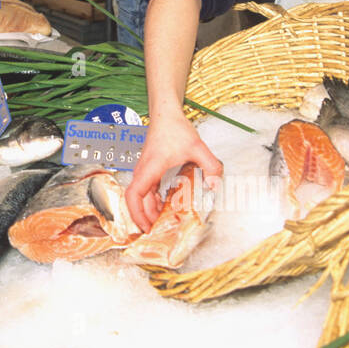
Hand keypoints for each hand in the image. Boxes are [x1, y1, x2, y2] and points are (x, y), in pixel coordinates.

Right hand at [125, 109, 222, 231]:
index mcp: (149, 169)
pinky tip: (166, 206)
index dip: (137, 214)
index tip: (146, 226)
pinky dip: (153, 201)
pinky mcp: (150, 170)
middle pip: (136, 201)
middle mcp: (143, 171)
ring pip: (141, 197)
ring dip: (149, 211)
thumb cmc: (174, 128)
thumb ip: (211, 166)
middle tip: (157, 233)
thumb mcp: (197, 147)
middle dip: (144, 218)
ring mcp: (145, 171)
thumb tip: (215, 185)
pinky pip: (147, 190)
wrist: (166, 114)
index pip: (133, 195)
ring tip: (162, 223)